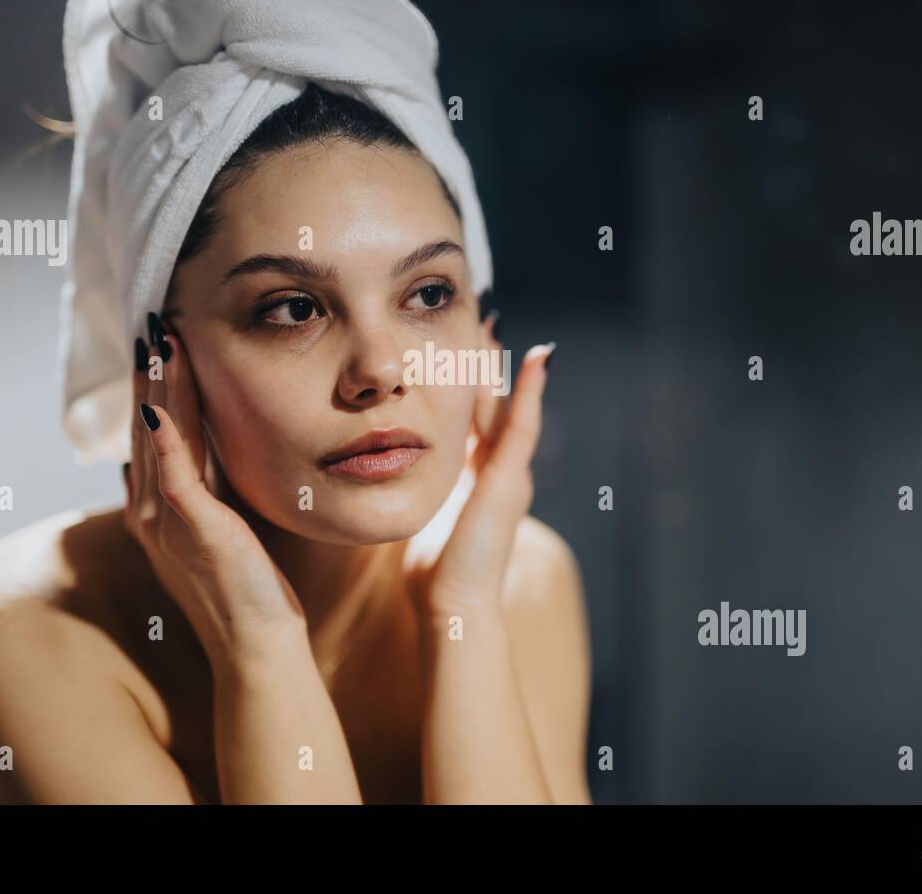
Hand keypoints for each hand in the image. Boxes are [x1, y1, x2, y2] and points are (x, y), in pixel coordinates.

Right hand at [123, 323, 305, 666]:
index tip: (155, 344)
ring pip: (157, 440)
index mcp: (154, 512)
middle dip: (147, 375)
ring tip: (157, 341)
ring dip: (157, 388)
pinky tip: (161, 400)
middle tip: (149, 325)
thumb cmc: (246, 589)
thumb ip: (199, 489)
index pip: (148, 436)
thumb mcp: (216, 528)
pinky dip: (166, 435)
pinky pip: (175, 473)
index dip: (149, 388)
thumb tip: (173, 454)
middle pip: (145, 429)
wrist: (256, 644)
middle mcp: (150, 513)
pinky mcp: (195, 530)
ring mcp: (167, 522)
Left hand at [409, 327, 555, 618]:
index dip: (466, 381)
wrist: (454, 606)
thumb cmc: (433, 573)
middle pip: (492, 403)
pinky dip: (532, 391)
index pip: (474, 417)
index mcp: (478, 477)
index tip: (456, 343)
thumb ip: (415, 490)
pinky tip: (536, 358)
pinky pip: (525, 426)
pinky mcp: (512, 480)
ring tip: (496, 321)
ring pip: (508, 406)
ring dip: (503, 365)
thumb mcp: (421, 516)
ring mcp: (512, 474)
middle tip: (479, 315)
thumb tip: (386, 470)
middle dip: (485, 362)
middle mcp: (501, 471)